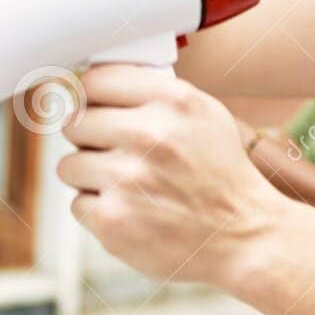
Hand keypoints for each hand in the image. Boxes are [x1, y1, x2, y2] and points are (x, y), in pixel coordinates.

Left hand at [58, 65, 286, 285]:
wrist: (244, 233)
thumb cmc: (222, 176)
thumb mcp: (206, 117)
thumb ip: (156, 95)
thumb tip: (97, 86)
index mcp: (176, 101)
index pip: (95, 81)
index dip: (91, 98)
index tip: (96, 111)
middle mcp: (151, 134)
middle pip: (75, 122)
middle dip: (91, 140)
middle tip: (121, 155)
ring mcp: (128, 177)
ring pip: (69, 164)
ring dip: (91, 177)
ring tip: (130, 186)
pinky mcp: (112, 217)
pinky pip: (77, 202)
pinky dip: (100, 209)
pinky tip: (134, 210)